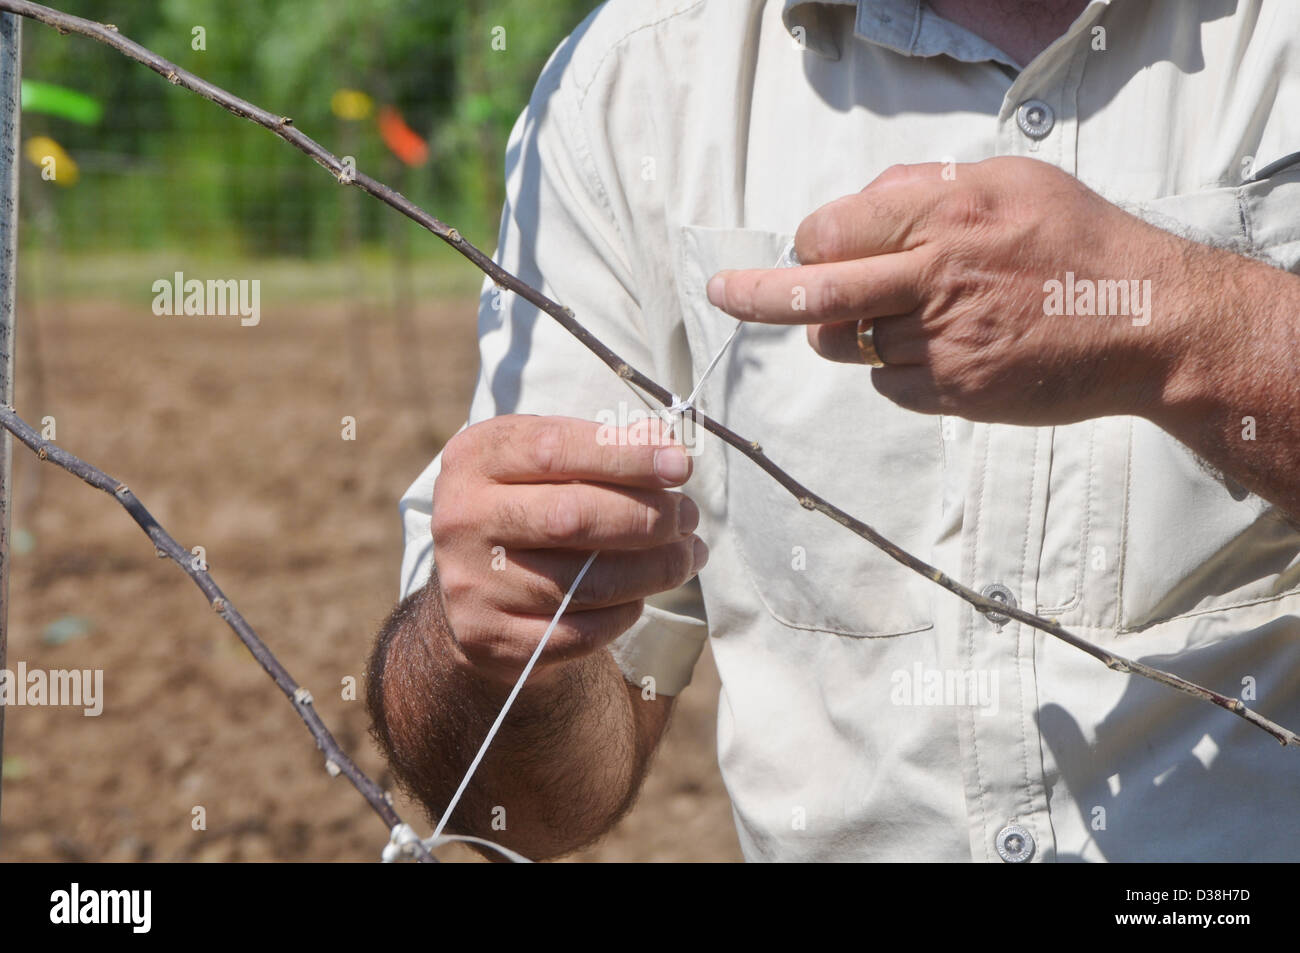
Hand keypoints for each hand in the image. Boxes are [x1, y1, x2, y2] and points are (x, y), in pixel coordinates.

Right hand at [430, 414, 706, 685]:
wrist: (474, 585)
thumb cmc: (528, 503)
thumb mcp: (546, 460)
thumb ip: (601, 447)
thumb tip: (666, 448)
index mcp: (473, 459)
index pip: (554, 449)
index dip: (625, 456)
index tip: (680, 465)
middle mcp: (462, 520)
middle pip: (571, 518)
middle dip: (648, 517)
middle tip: (689, 516)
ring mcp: (472, 584)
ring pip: (585, 582)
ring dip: (654, 569)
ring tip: (687, 554)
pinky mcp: (491, 639)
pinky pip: (580, 631)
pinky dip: (625, 612)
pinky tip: (643, 593)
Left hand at [706, 158, 1197, 425]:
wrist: (1148, 322)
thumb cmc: (1079, 243)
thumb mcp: (1009, 180)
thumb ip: (925, 185)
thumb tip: (854, 206)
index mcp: (943, 216)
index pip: (829, 232)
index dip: (810, 242)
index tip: (809, 249)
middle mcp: (934, 278)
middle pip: (813, 294)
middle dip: (754, 294)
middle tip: (720, 293)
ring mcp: (942, 341)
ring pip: (848, 344)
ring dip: (850, 332)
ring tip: (902, 315)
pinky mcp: (955, 392)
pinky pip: (887, 383)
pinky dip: (896, 368)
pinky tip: (945, 349)